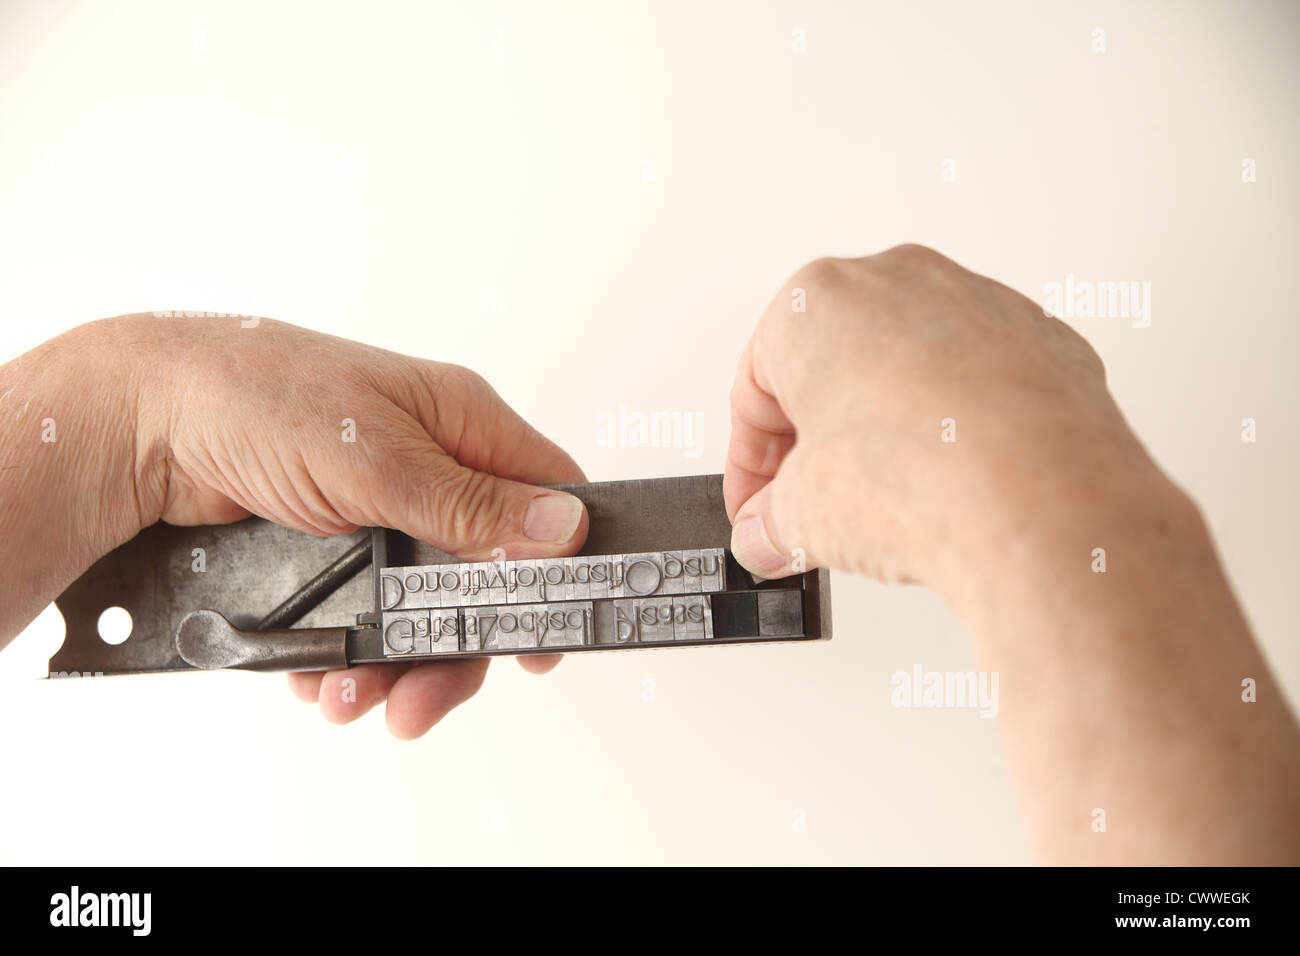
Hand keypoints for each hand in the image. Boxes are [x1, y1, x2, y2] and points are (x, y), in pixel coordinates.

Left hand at [1, 314, 587, 737]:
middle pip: (482, 576)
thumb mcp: (376, 458)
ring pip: (422, 608)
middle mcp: (429, 469)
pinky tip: (318, 673)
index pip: (545, 494)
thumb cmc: (252, 398)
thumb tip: (562, 528)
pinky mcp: (335, 550)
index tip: (549, 632)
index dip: (560, 565)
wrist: (138, 423)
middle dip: (455, 645)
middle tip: (425, 697)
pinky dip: (348, 656)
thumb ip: (470, 505)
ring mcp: (380, 513)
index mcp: (458, 423)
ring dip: (395, 663)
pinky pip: (366, 618)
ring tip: (350, 696)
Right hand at [725, 243, 1163, 601]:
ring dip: (890, 433)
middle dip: (819, 444)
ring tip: (890, 505)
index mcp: (818, 299)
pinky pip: (981, 386)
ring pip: (910, 371)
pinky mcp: (1042, 341)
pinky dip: (962, 429)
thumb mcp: (802, 517)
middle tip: (813, 510)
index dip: (748, 466)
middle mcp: (899, 281)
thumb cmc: (924, 474)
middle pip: (834, 370)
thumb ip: (769, 524)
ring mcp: (978, 304)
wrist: (1043, 500)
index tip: (756, 509)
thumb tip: (770, 535)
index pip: (755, 391)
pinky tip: (955, 487)